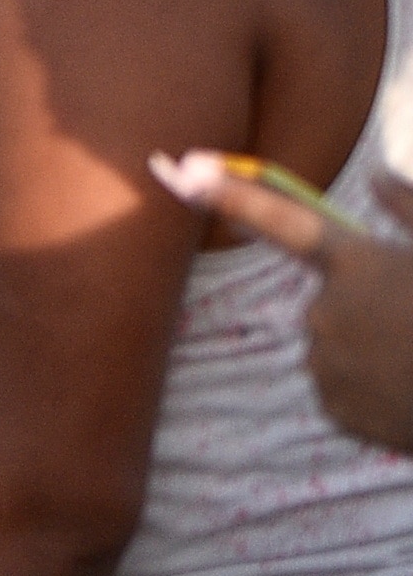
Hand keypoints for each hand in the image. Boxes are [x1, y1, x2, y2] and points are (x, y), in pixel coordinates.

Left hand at [161, 155, 412, 450]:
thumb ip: (411, 208)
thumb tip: (377, 175)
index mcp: (357, 264)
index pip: (283, 219)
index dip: (232, 194)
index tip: (185, 167)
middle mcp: (326, 310)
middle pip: (331, 299)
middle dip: (369, 307)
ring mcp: (325, 363)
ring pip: (338, 345)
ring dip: (373, 350)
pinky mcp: (333, 408)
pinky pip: (344, 387)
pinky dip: (374, 388)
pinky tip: (410, 391)